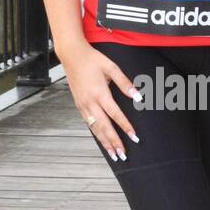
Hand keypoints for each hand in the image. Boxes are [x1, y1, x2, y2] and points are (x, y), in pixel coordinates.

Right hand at [62, 42, 141, 161]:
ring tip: (113, 154)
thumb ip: (124, 83)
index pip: (116, 115)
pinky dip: (96, 134)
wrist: (71, 55)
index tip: (135, 137)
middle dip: (114, 142)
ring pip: (95, 128)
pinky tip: (102, 141)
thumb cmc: (92, 59)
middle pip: (104, 127)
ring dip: (105, 142)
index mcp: (100, 93)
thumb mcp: (111, 67)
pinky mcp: (79, 105)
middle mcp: (90, 102)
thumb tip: (137, 96)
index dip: (126, 127)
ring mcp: (83, 105)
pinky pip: (89, 124)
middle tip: (123, 154)